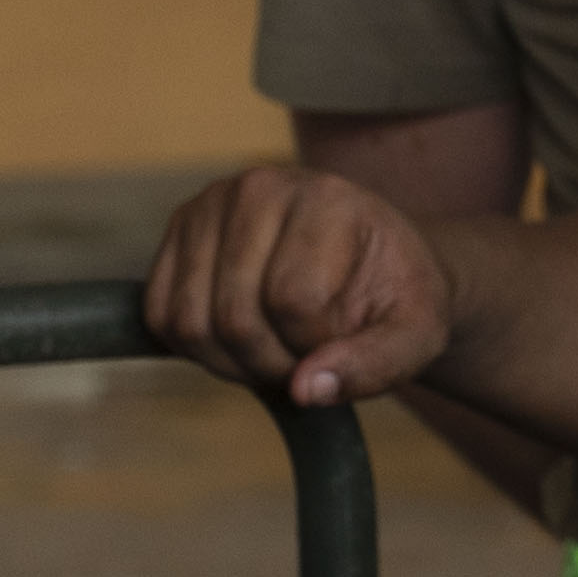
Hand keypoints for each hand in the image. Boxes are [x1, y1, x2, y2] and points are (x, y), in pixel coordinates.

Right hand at [146, 162, 457, 406]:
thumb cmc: (395, 297)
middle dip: (270, 363)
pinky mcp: (178, 232)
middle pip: (234, 316)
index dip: (314, 347)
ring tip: (276, 349)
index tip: (340, 344)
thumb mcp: (418, 333)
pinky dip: (196, 348)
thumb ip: (376, 364)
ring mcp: (209, 205)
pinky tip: (241, 340)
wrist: (372, 263)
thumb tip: (305, 390)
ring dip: (231, 362)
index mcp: (327, 198)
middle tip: (304, 360)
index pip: (293, 300)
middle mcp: (259, 186)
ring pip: (189, 321)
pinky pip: (158, 315)